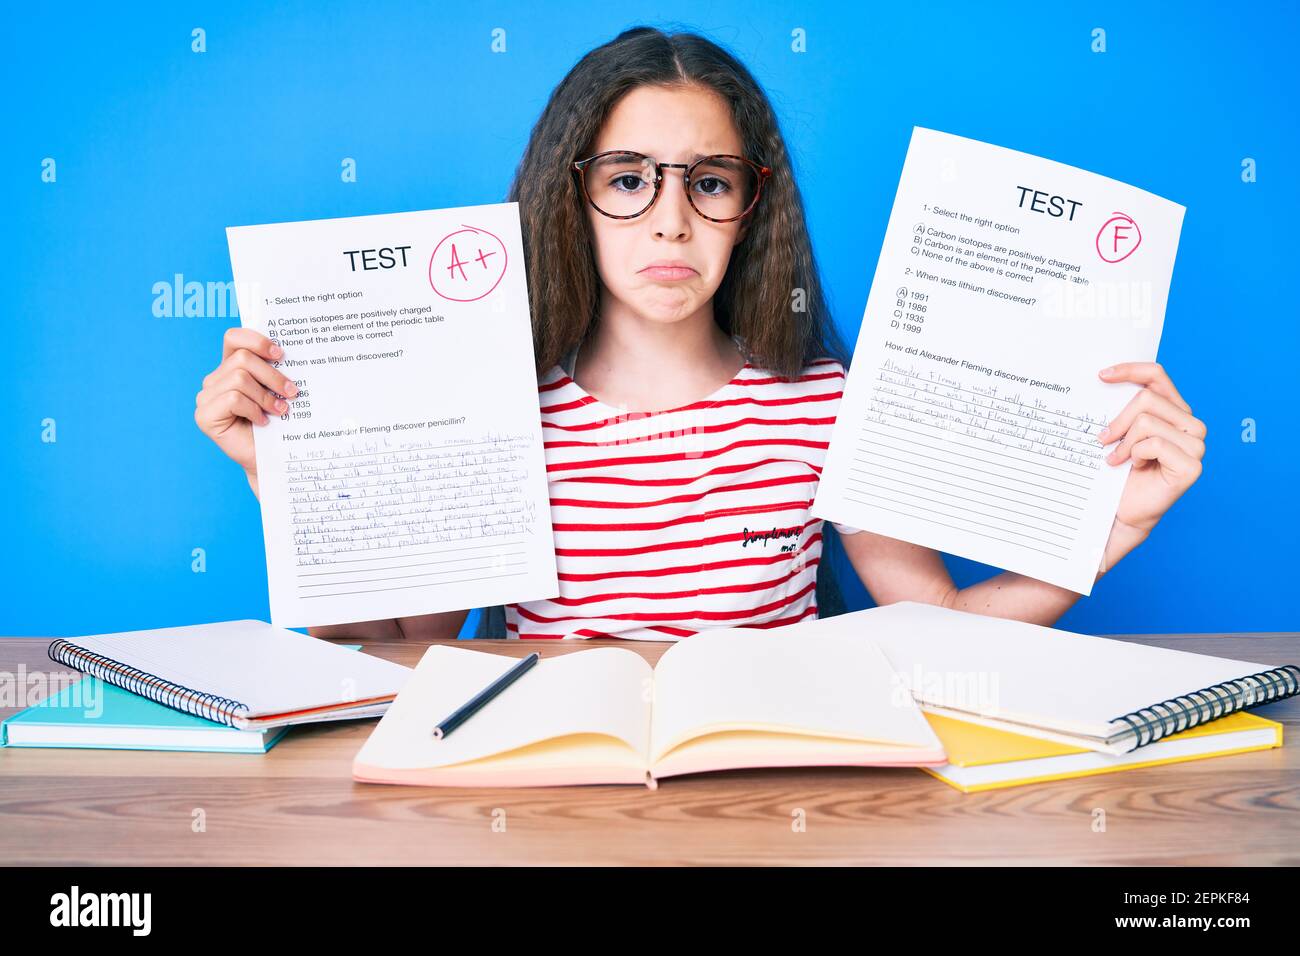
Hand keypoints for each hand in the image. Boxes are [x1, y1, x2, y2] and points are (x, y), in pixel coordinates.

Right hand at [194, 328, 298, 476]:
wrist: (272, 458)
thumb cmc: (278, 425)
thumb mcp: (278, 391)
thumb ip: (275, 370)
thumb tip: (291, 352)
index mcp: (230, 368)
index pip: (234, 338)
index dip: (256, 340)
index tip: (281, 354)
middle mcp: (215, 380)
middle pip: (242, 359)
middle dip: (273, 375)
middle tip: (293, 391)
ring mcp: (206, 398)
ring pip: (239, 378)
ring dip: (266, 396)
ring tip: (281, 410)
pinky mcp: (204, 416)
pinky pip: (233, 399)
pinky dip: (253, 409)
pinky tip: (263, 422)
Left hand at [1096, 362, 1205, 550]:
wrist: (1121, 509)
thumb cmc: (1119, 471)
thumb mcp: (1118, 432)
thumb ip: (1122, 407)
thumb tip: (1103, 378)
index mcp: (1174, 410)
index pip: (1157, 376)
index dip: (1130, 370)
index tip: (1101, 375)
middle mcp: (1190, 424)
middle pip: (1147, 398)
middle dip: (1117, 420)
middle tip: (1103, 440)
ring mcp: (1196, 445)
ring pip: (1147, 421)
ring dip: (1124, 442)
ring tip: (1117, 458)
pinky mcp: (1192, 466)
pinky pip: (1155, 444)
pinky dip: (1136, 454)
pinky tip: (1133, 466)